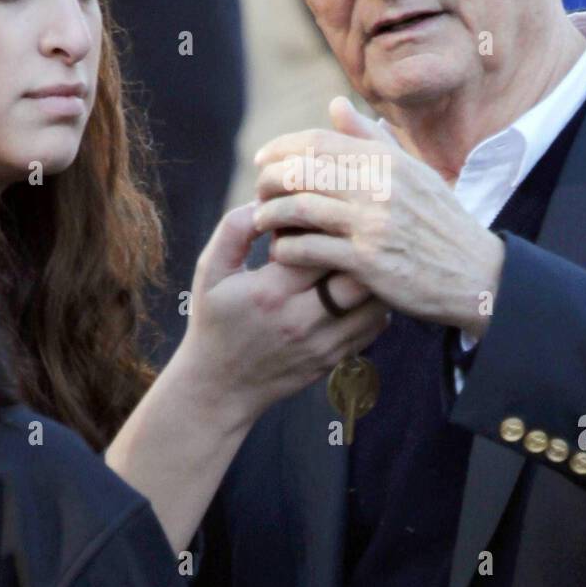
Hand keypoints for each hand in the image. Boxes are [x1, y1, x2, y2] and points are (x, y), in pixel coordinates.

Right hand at [173, 203, 389, 433]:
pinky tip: (358, 288)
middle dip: (360, 250)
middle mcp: (301, 321)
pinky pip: (375, 326)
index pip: (321, 248)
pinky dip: (374, 303)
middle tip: (355, 232)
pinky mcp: (335, 359)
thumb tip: (266, 199)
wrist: (219, 387)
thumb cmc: (214, 320)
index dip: (330, 225)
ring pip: (374, 303)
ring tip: (362, 257)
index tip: (327, 214)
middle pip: (357, 276)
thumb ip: (234, 230)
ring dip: (372, 276)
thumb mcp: (210, 272)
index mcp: (270, 293)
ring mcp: (322, 345)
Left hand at [253, 98, 504, 339]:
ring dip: (271, 215)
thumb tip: (335, 104)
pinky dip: (287, 249)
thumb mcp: (414, 173)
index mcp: (387, 161)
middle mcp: (379, 186)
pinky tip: (280, 252)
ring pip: (300, 208)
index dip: (281, 148)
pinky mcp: (368, 262)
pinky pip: (311, 249)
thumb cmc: (440, 223)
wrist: (477, 276)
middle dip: (269, 181)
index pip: (318, 142)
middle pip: (302, 171)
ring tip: (261, 221)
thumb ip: (371, 140)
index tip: (261, 161)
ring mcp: (373, 224)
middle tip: (259, 193)